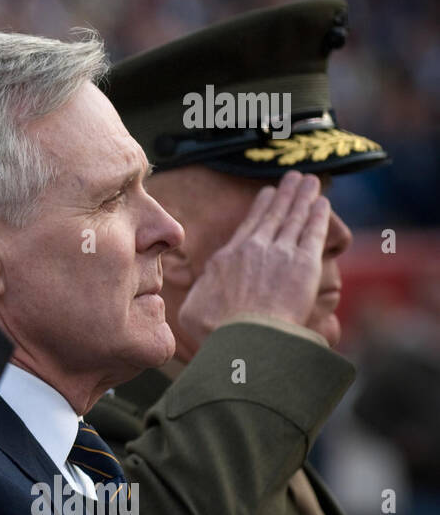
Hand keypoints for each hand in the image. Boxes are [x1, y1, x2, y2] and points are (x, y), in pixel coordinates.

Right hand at [177, 171, 329, 356]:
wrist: (243, 337)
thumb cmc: (214, 330)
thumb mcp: (192, 308)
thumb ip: (200, 291)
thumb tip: (202, 286)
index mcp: (226, 258)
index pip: (248, 226)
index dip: (261, 208)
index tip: (268, 194)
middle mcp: (253, 248)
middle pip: (274, 214)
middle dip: (285, 194)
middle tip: (295, 177)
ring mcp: (280, 253)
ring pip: (294, 217)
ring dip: (303, 197)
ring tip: (311, 181)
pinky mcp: (304, 264)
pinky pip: (313, 232)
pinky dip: (318, 215)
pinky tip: (323, 202)